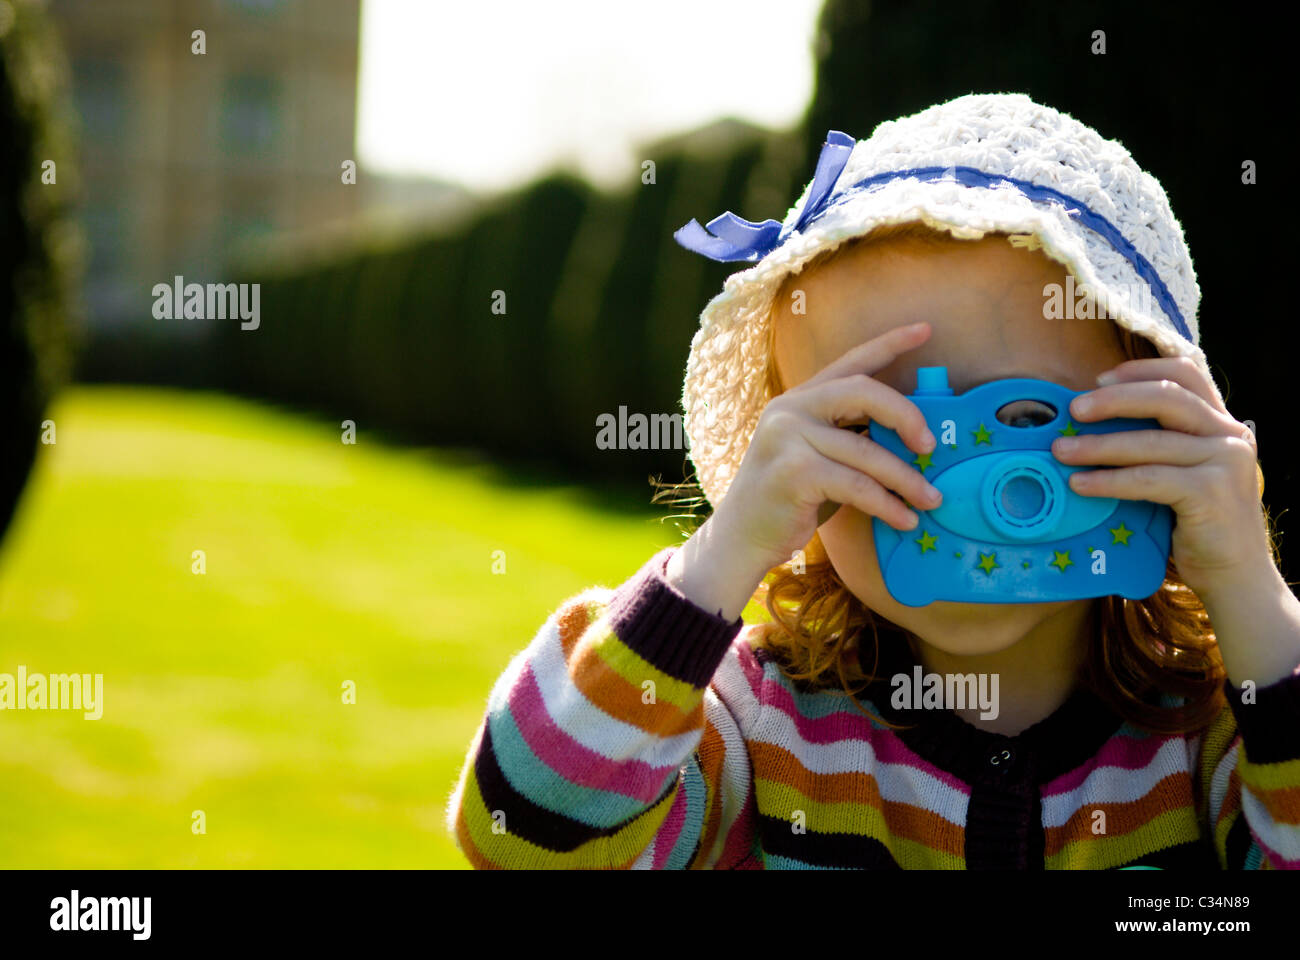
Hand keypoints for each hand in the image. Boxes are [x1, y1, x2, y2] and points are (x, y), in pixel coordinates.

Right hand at [706, 321, 942, 579]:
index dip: (890, 343)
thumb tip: (913, 438)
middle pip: (863, 392)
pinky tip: (905, 519)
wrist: (741, 537)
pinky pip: (858, 486)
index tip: (925, 330)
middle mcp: (790, 409)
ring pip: (867, 452)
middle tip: (930, 446)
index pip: (850, 361)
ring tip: (930, 499)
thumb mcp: (818, 456)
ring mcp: (788, 437)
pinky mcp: (794, 472)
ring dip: (906, 479)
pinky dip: (887, 505)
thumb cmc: (789, 499)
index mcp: (800, 399)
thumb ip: (851, 437)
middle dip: (906, 416)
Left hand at [1050, 356, 1267, 601]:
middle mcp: (1230, 434)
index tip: (1098, 379)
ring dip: (1098, 445)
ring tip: (1061, 452)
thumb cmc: (1195, 521)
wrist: (1234, 573)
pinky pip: (1148, 479)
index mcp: (1222, 422)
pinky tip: (1079, 484)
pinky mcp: (1212, 492)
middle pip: (1166, 397)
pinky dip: (1109, 480)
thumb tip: (1089, 423)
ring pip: (1151, 442)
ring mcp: (1226, 461)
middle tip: (1073, 410)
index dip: (1140, 371)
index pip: (1186, 373)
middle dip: (1113, 400)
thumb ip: (1157, 443)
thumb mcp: (1181, 472)